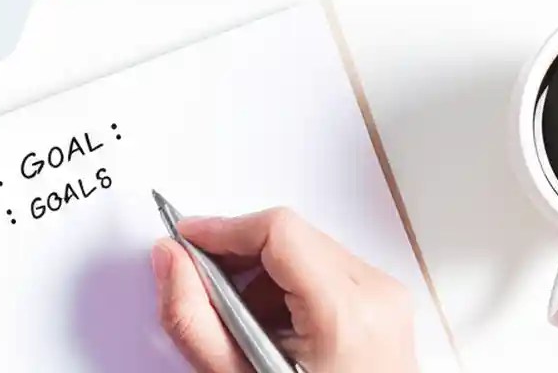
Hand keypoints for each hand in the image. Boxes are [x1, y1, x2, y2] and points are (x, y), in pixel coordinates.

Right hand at [151, 208, 417, 372]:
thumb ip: (192, 317)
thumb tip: (170, 259)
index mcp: (345, 312)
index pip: (277, 230)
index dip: (222, 229)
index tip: (187, 241)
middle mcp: (376, 295)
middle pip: (290, 236)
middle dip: (238, 256)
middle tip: (202, 284)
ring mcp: (387, 298)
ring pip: (306, 249)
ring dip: (262, 275)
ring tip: (244, 323)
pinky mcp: (383, 305)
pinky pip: (325, 271)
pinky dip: (288, 288)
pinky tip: (273, 329)